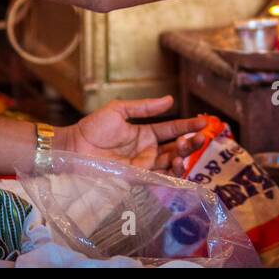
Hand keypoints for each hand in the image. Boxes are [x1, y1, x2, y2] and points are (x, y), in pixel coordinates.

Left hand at [61, 95, 208, 174]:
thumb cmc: (92, 127)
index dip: (188, 125)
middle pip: (176, 148)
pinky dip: (170, 173)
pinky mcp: (136, 178)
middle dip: (190, 143)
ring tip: (185, 148)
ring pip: (170, 164)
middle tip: (200, 137)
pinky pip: (157, 178)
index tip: (204, 122)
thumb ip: (144, 107)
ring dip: (182, 157)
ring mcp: (143, 166)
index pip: (172, 129)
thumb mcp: (119, 110)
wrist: (73, 147)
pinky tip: (178, 164)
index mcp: (146, 134)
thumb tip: (170, 100)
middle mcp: (148, 151)